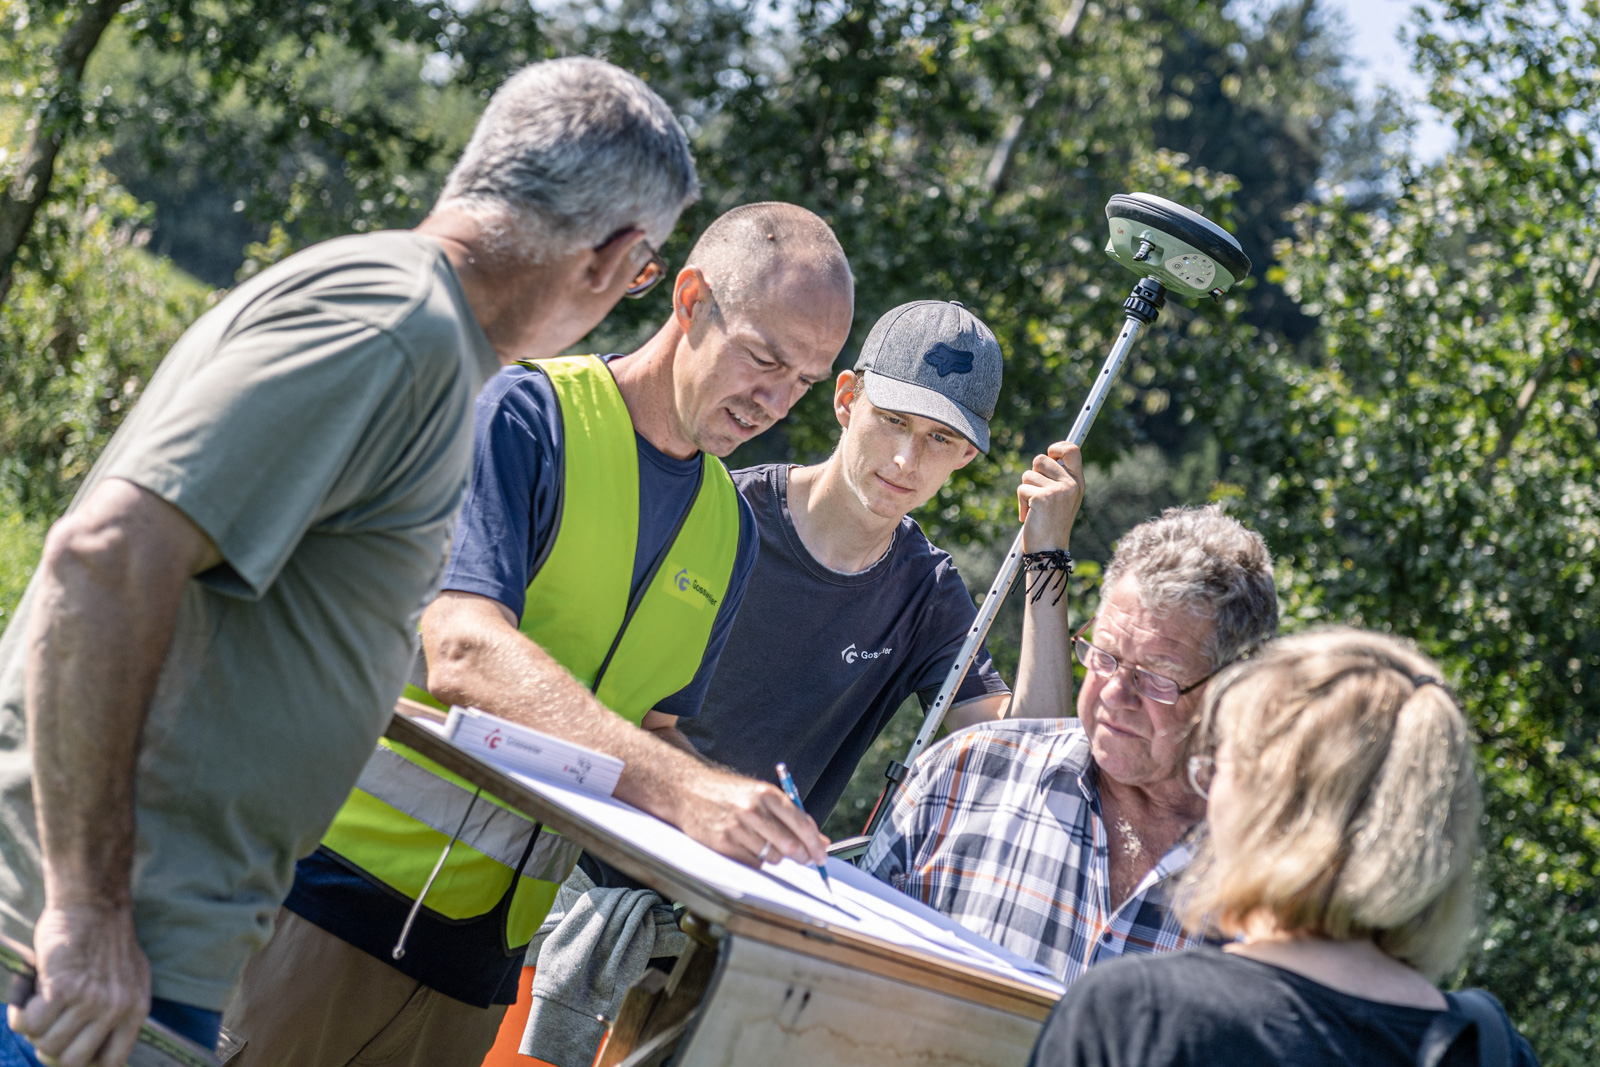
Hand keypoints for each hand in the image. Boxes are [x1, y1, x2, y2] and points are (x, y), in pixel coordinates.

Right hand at [9, 904, 149, 1066]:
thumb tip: (98, 1052)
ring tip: (38, 1006)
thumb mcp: (129, 979)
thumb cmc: (107, 940)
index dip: (84, 1065)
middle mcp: (116, 1009)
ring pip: (46, 1044)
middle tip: (46, 1027)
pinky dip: (20, 1016)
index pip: (112, 1063)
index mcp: (136, 1011)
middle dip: (50, 1050)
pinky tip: (26, 999)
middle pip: (71, 1062)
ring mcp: (90, 1000)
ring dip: (34, 1030)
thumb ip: (118, 1013)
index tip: (67, 1054)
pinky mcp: (62, 988)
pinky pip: (29, 1024)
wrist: (94, 904)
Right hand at [675, 768, 829, 868]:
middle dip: (801, 857)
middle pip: (789, 845)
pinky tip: (749, 848)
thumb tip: (821, 841)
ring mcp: (736, 828)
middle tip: (804, 860)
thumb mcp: (762, 795)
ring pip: (772, 858)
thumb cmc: (730, 794)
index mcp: (767, 794)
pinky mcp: (722, 844)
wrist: (689, 790)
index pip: (801, 824)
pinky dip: (757, 861)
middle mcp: (752, 810)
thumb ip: (792, 816)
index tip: (823, 856)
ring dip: (775, 857)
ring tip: (765, 845)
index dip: (815, 844)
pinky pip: (752, 864)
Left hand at [1018, 441, 1083, 551]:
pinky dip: (1021, 503)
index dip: (1057, 447)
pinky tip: (1030, 516)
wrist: (1050, 550)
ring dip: (1025, 492)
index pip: (1072, 450)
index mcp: (1078, 482)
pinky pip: (1022, 488)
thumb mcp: (1061, 499)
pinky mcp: (1043, 497)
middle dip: (1032, 475)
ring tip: (1034, 509)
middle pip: (1041, 459)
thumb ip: (1057, 478)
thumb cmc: (1051, 525)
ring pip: (1028, 474)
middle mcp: (1071, 484)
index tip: (1050, 455)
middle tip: (1037, 495)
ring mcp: (1058, 490)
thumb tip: (1046, 456)